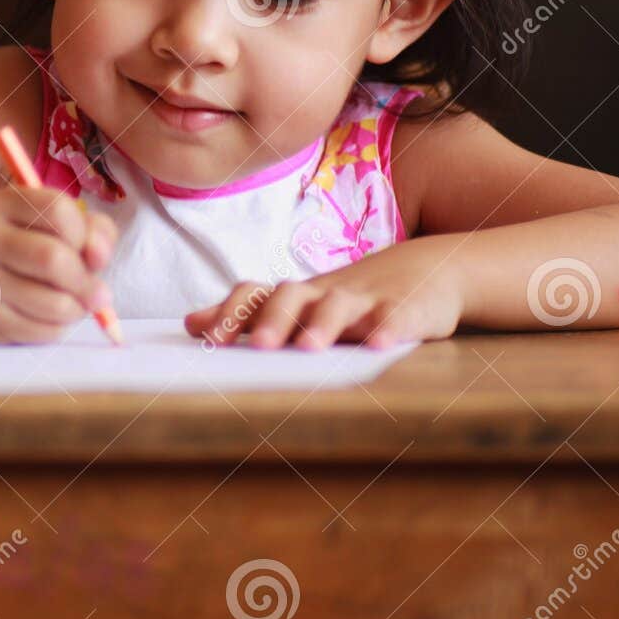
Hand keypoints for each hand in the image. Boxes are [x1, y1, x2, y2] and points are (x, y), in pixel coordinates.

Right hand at [0, 185, 117, 343]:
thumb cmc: (21, 250)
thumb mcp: (52, 226)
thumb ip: (90, 230)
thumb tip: (97, 257)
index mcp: (0, 204)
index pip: (59, 210)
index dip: (84, 234)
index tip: (85, 250)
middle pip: (53, 259)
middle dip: (85, 281)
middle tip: (97, 292)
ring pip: (54, 303)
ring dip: (78, 309)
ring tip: (74, 305)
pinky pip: (42, 331)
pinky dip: (59, 328)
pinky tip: (51, 319)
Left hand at [183, 244, 463, 349]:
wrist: (427, 269)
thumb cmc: (350, 296)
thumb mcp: (301, 304)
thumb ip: (248, 315)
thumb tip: (191, 323)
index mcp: (297, 296)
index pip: (256, 295)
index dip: (232, 314)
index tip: (208, 340)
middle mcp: (325, 293)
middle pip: (293, 297)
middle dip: (275, 320)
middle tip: (262, 347)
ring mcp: (367, 300)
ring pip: (340, 306)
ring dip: (324, 325)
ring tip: (310, 348)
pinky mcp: (407, 309)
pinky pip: (397, 317)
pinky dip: (388, 329)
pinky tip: (380, 346)